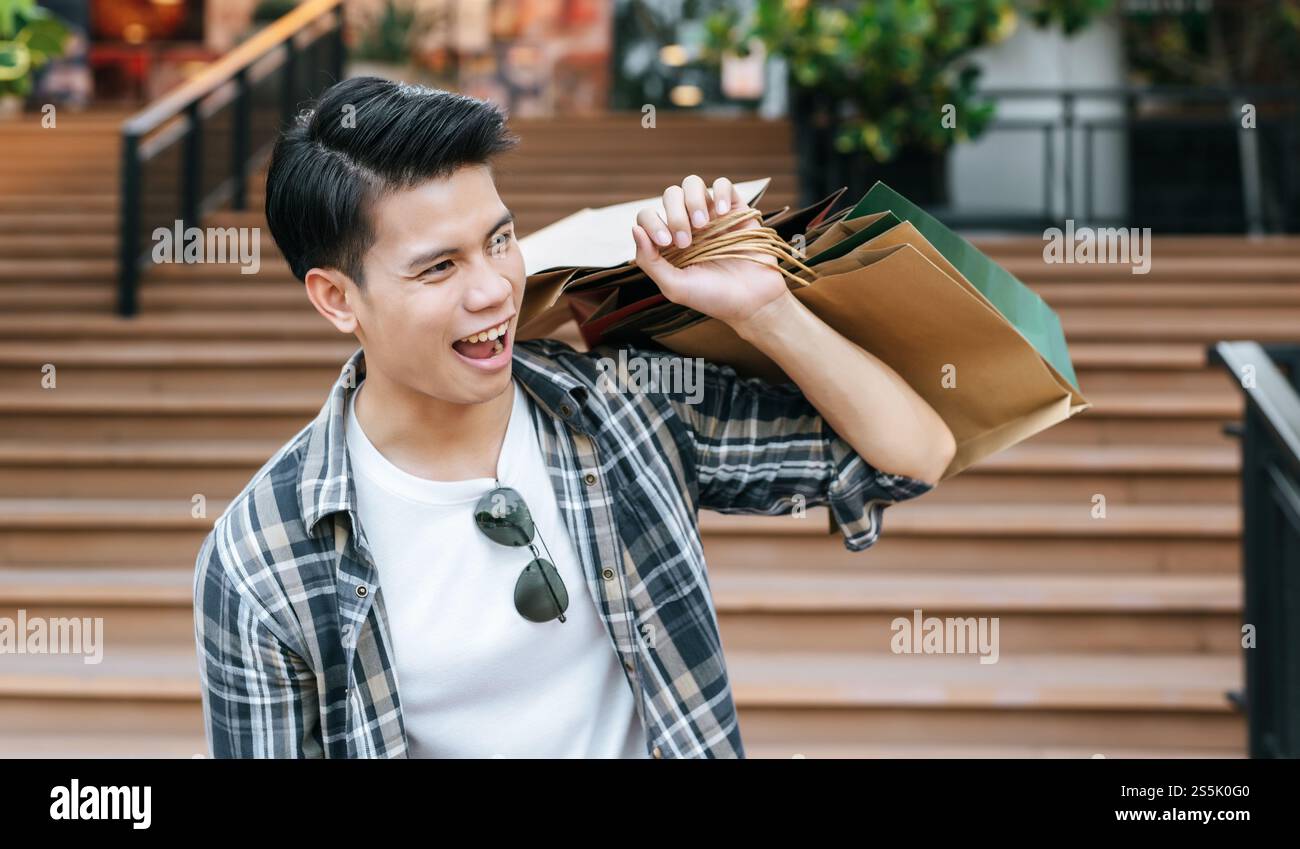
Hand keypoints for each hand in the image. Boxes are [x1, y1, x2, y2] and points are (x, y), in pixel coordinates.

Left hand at [631, 175, 789, 329]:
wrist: (752, 302)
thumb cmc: (712, 298)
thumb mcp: (674, 286)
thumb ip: (649, 261)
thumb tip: (634, 229)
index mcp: (669, 241)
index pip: (648, 216)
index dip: (652, 223)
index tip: (666, 243)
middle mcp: (689, 224)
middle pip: (670, 195)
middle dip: (675, 215)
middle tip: (686, 241)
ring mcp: (712, 216)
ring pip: (692, 183)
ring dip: (692, 201)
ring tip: (702, 225)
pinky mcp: (736, 210)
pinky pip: (724, 184)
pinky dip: (719, 192)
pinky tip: (721, 213)